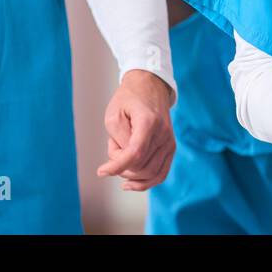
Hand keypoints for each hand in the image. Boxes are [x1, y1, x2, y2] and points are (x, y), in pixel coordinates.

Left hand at [97, 69, 175, 190]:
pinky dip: (145, 183)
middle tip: (113, 147)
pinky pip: (160, 174)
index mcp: (149, 122)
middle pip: (141, 166)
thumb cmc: (129, 100)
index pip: (135, 154)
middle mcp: (163, 134)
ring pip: (150, 174)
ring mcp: (170, 142)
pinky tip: (129, 183)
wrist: (150, 87)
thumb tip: (124, 161)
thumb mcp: (114, 114)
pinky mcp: (171, 148)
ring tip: (122, 155)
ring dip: (130, 172)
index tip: (101, 171)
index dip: (117, 167)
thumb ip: (119, 139)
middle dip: (120, 166)